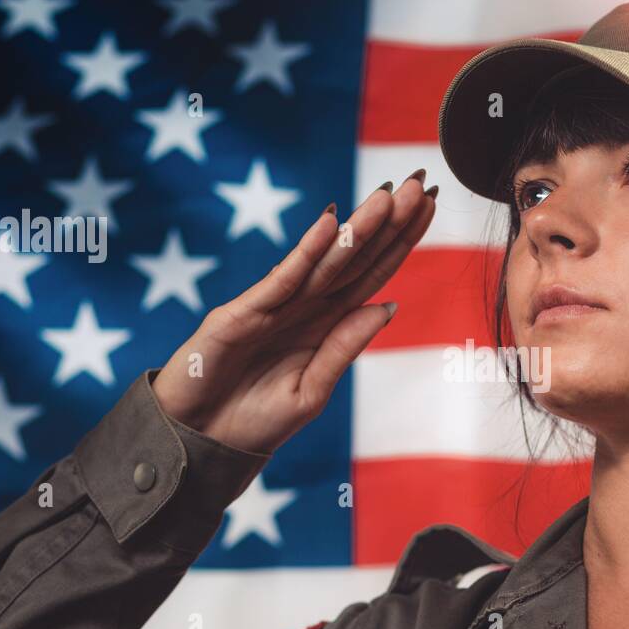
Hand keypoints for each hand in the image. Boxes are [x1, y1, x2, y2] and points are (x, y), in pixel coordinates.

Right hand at [151, 174, 435, 454]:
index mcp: (324, 324)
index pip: (372, 274)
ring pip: (324, 263)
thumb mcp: (311, 391)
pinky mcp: (240, 315)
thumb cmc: (252, 422)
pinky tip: (330, 224)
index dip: (400, 241)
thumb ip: (344, 346)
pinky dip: (306, 254)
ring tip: (389, 197)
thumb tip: (389, 305)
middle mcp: (302, 307)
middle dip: (388, 223)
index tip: (431, 207)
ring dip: (357, 230)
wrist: (197, 444)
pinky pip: (281, 281)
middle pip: (355, 259)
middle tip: (421, 183)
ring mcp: (271, 307)